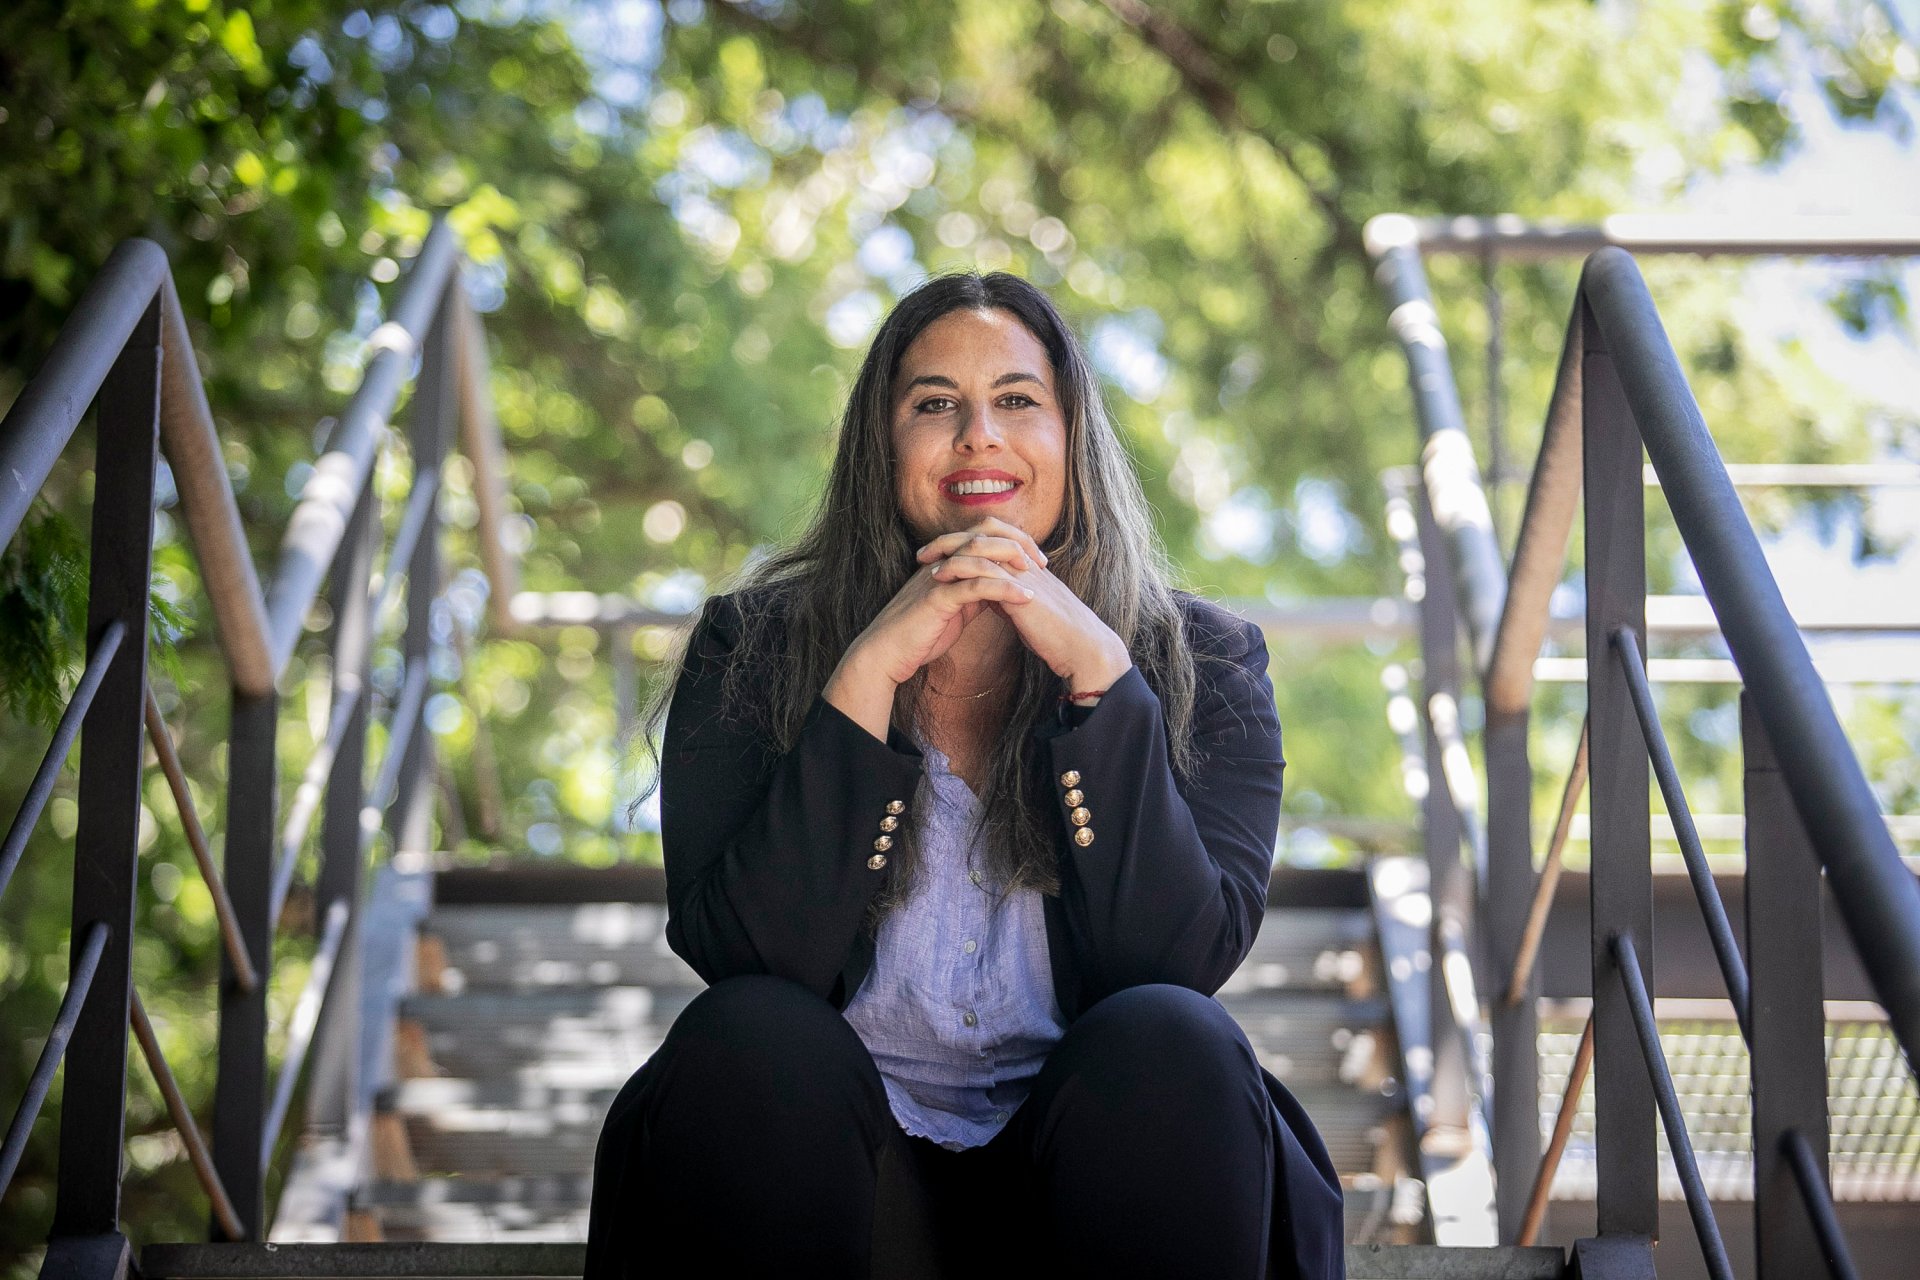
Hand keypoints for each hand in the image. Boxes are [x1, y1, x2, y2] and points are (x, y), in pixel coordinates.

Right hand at [823, 534, 1035, 738]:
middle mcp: (943, 562)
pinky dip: (1004, 589)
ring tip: (1038, 576)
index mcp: (947, 562)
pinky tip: (1025, 598)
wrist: (886, 654)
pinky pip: (976, 586)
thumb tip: (997, 590)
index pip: (984, 536)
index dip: (1012, 541)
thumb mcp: (953, 610)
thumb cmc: (918, 634)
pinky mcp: (937, 597)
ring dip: (1014, 563)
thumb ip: (973, 595)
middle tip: (1042, 562)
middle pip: (985, 535)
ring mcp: (939, 577)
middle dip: (1018, 543)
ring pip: (982, 555)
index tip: (1036, 559)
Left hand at [914, 517, 1133, 691]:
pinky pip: (984, 569)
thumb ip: (1008, 598)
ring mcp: (1022, 573)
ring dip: (950, 550)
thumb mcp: (1027, 611)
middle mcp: (1024, 563)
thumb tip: (989, 597)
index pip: (991, 541)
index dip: (964, 543)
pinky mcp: (1019, 589)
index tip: (938, 554)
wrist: (1081, 648)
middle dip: (951, 540)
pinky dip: (959, 570)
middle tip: (924, 551)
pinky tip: (940, 579)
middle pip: (983, 535)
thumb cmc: (1057, 635)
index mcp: (1026, 566)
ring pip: (981, 546)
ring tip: (925, 561)